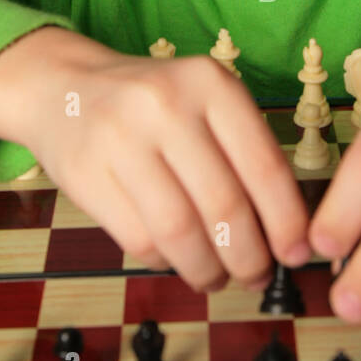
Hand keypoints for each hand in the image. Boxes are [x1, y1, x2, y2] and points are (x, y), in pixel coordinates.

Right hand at [17, 38, 311, 291]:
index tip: (296, 254)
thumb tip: (285, 233)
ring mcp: (121, 138)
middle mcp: (166, 104)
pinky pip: (138, 240)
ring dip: (206, 269)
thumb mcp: (204, 102)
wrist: (64, 89)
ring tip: (217, 277)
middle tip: (256, 276)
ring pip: (180, 232)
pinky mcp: (85, 174)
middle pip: (223, 206)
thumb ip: (243, 154)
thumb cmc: (150, 106)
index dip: (286, 221)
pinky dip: (165, 262)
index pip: (264, 166)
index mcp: (210, 82)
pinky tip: (174, 258)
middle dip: (248, 257)